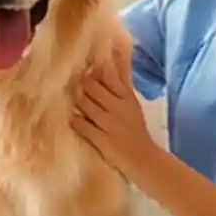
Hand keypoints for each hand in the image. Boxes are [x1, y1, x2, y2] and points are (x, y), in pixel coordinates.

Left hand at [70, 46, 158, 178]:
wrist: (143, 157)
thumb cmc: (134, 128)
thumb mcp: (131, 103)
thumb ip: (121, 82)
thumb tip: (112, 58)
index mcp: (126, 97)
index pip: (109, 76)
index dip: (94, 71)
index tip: (86, 68)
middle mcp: (118, 108)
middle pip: (92, 88)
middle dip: (81, 85)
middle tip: (75, 85)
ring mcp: (109, 124)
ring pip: (85, 104)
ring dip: (76, 101)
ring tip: (74, 101)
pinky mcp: (101, 140)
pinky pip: (82, 125)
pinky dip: (75, 121)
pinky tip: (72, 118)